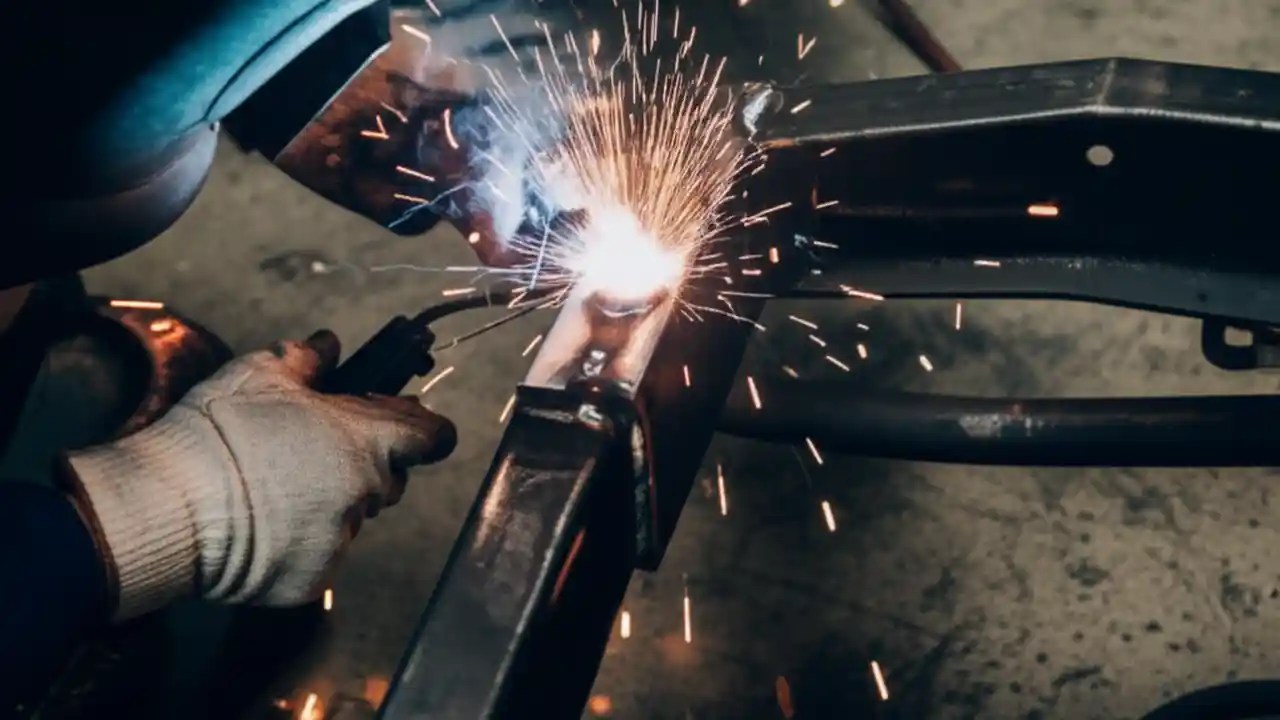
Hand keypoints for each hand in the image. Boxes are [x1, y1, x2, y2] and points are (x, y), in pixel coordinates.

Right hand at [62, 331, 455, 620]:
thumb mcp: (259, 373)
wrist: (168, 505)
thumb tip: (330, 344)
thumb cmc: (219, 431)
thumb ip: (307, 357)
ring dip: (331, 504)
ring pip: (353, 518)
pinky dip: (301, 544)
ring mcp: (342, 541)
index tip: (397, 422)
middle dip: (364, 464)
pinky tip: (262, 526)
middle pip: (389, 478)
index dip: (421, 428)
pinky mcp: (313, 581)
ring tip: (275, 489)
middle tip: (314, 452)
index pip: (433, 437)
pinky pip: (321, 556)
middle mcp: (366, 494)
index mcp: (366, 441)